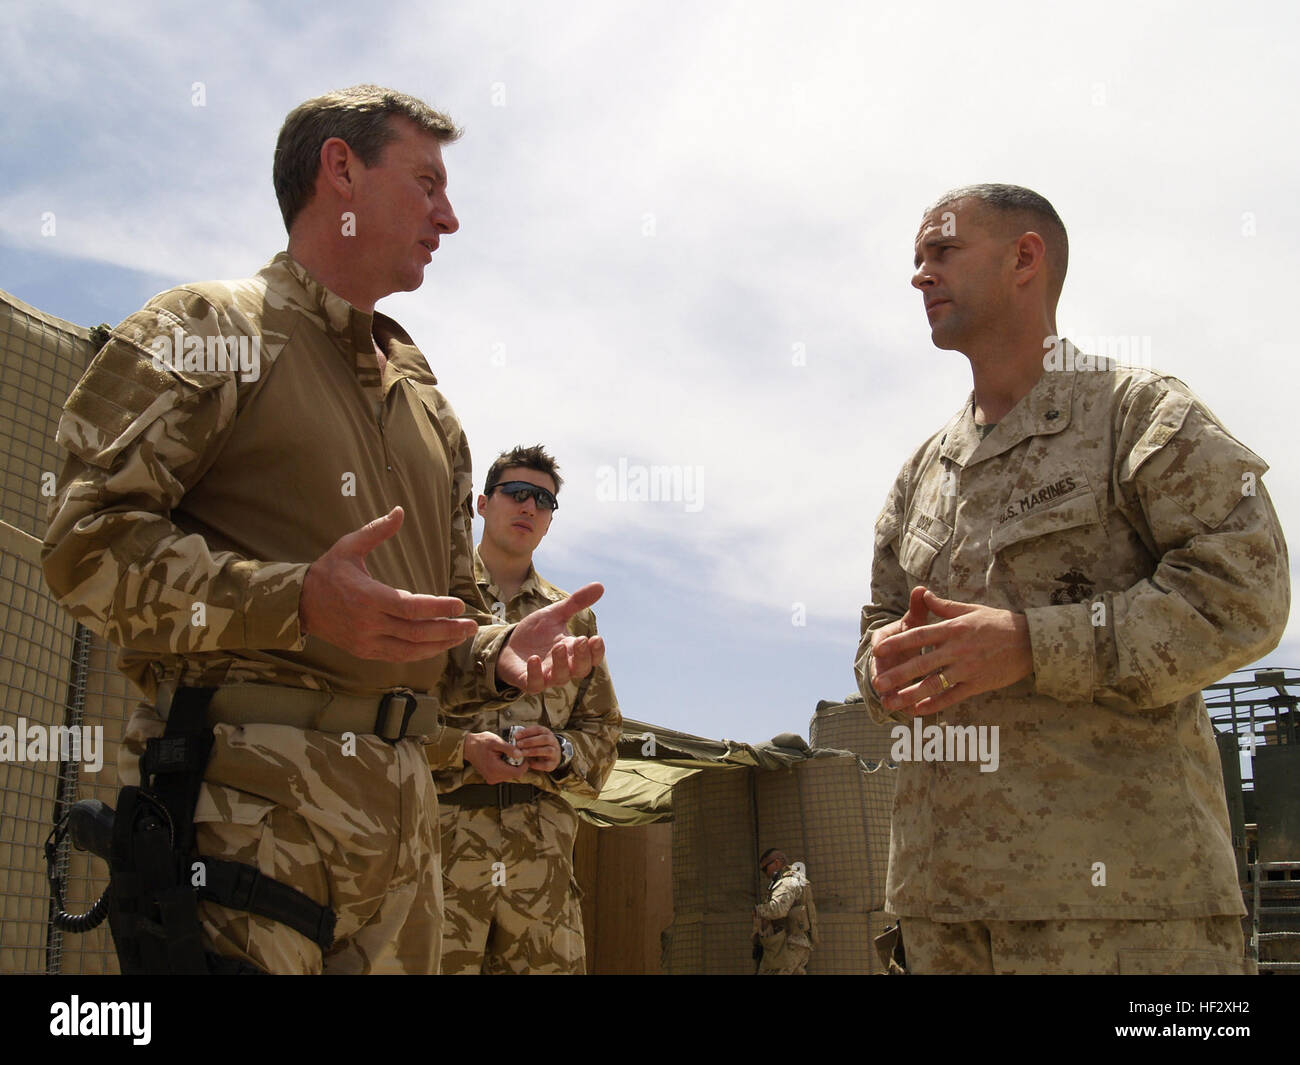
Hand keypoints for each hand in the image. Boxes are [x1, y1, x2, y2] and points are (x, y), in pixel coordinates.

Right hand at [299, 507, 478, 661]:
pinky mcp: (365, 651)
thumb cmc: (328, 572)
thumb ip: (376, 531)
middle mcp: (368, 623)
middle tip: (471, 624)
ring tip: (461, 635)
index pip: (410, 607)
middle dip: (447, 630)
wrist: (300, 604)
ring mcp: (366, 641)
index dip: (437, 607)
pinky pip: (399, 656)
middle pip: (416, 632)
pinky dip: (422, 653)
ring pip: (410, 649)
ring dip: (440, 644)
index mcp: (367, 597)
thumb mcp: (349, 546)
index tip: (458, 604)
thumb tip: (400, 510)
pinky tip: (439, 645)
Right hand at [462, 731, 528, 784]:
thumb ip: (509, 749)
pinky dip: (506, 767)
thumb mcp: (496, 741)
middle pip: (514, 774)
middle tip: (515, 752)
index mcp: (495, 769)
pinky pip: (504, 775)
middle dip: (518, 764)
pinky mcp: (491, 778)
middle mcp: (493, 777)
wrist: (468, 747)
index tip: (523, 755)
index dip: (524, 765)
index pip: (517, 773)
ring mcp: (492, 779)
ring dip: (512, 765)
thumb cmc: (481, 742)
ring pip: (510, 775)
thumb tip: (520, 754)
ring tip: (507, 754)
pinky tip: (502, 758)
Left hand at [496, 584, 605, 692]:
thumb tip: (600, 585)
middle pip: (581, 670)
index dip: (596, 651)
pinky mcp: (527, 681)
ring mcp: (546, 676)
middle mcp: (563, 666)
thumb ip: (576, 602)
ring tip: (558, 646)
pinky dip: (535, 673)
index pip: (592, 657)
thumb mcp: (555, 614)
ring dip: (561, 663)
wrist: (507, 644)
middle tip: (580, 640)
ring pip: (561, 678)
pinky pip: (535, 684)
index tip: (597, 638)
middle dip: (582, 657)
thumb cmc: (535, 632)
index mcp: (572, 651)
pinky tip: (534, 659)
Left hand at [511, 724, 562, 772]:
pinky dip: (537, 764)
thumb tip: (514, 738)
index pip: (538, 729)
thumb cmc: (539, 745)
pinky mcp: (553, 763)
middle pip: (544, 739)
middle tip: (518, 744)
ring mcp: (555, 752)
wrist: (553, 755)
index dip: (527, 732)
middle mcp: (553, 741)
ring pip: (547, 750)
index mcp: (547, 733)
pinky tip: (529, 763)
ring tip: (522, 753)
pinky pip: (546, 764)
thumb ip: (526, 737)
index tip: (516, 736)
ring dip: (533, 751)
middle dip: (530, 741)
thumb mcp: (535, 738)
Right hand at [868, 585, 933, 693]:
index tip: (877, 650)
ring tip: (890, 703)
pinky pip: (894, 696)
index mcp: (884, 637)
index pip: (879, 640)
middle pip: (877, 665)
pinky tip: (908, 712)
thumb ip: (917, 607)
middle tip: (878, 681)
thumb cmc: (912, 632)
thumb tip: (920, 589)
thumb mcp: (914, 620)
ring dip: (887, 693)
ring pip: (884, 684)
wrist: (905, 650)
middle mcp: (880, 656)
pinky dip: (900, 703)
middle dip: (878, 674)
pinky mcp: (891, 687)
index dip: (878, 645)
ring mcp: (884, 672)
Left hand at [871, 588, 1032, 715]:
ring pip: (934, 684)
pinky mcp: (977, 685)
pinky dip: (933, 704)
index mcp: (954, 629)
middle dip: (898, 674)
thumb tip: (923, 594)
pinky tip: (917, 710)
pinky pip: (951, 697)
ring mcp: (967, 669)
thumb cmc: (998, 623)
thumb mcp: (970, 610)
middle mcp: (958, 650)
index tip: (879, 650)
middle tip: (877, 683)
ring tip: (891, 702)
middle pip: (922, 663)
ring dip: (911, 694)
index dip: (897, 643)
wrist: (1030, 642)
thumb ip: (944, 606)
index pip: (919, 636)